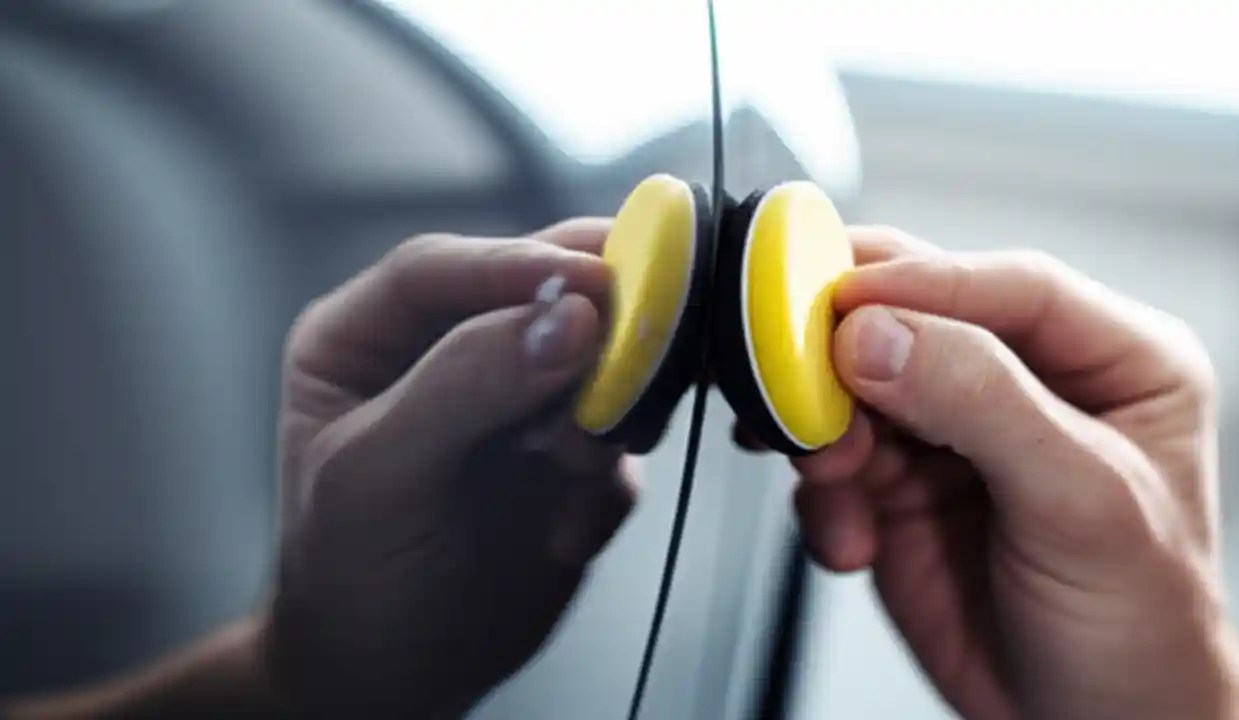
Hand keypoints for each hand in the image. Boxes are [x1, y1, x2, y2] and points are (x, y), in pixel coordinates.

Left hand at [266, 219, 634, 715]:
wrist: (391, 678)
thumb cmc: (350, 575)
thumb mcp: (379, 476)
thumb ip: (464, 385)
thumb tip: (569, 317)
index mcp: (368, 336)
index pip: (443, 267)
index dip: (519, 263)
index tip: (594, 282)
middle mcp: (445, 353)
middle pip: (535, 291)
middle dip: (589, 319)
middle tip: (642, 334)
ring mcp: (514, 400)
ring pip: (593, 355)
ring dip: (606, 405)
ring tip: (572, 468)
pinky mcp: (566, 454)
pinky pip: (618, 436)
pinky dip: (606, 483)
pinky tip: (564, 535)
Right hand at [780, 228, 1238, 718]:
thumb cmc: (1140, 629)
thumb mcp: (1080, 504)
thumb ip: (982, 403)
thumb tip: (875, 334)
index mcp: (1111, 359)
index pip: (1004, 286)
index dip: (917, 281)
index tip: (837, 300)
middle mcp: (1026, 383)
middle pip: (913, 319)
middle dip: (846, 355)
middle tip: (796, 380)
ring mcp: (954, 434)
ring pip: (854, 385)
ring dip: (824, 431)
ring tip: (832, 477)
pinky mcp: (899, 486)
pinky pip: (830, 459)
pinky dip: (821, 497)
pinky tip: (848, 540)